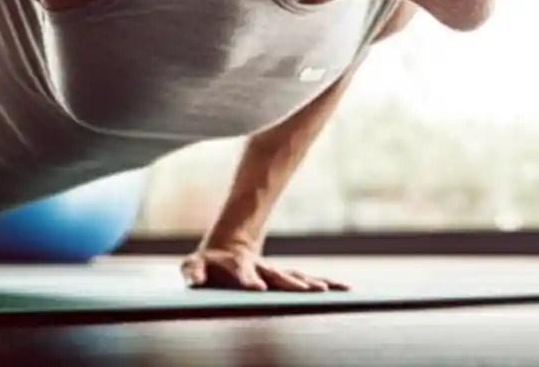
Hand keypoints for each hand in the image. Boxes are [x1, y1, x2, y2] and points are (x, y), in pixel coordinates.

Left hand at [180, 245, 348, 291]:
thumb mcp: (194, 266)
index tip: (258, 290)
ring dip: (312, 284)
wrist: (228, 246)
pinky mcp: (285, 278)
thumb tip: (193, 284)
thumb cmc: (208, 263)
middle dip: (291, 283)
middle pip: (278, 274)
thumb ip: (193, 273)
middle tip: (309, 290)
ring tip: (327, 291)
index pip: (243, 272)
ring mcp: (274, 272)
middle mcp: (261, 268)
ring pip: (297, 277)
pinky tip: (344, 290)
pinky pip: (308, 281)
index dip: (250, 280)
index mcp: (238, 265)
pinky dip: (326, 285)